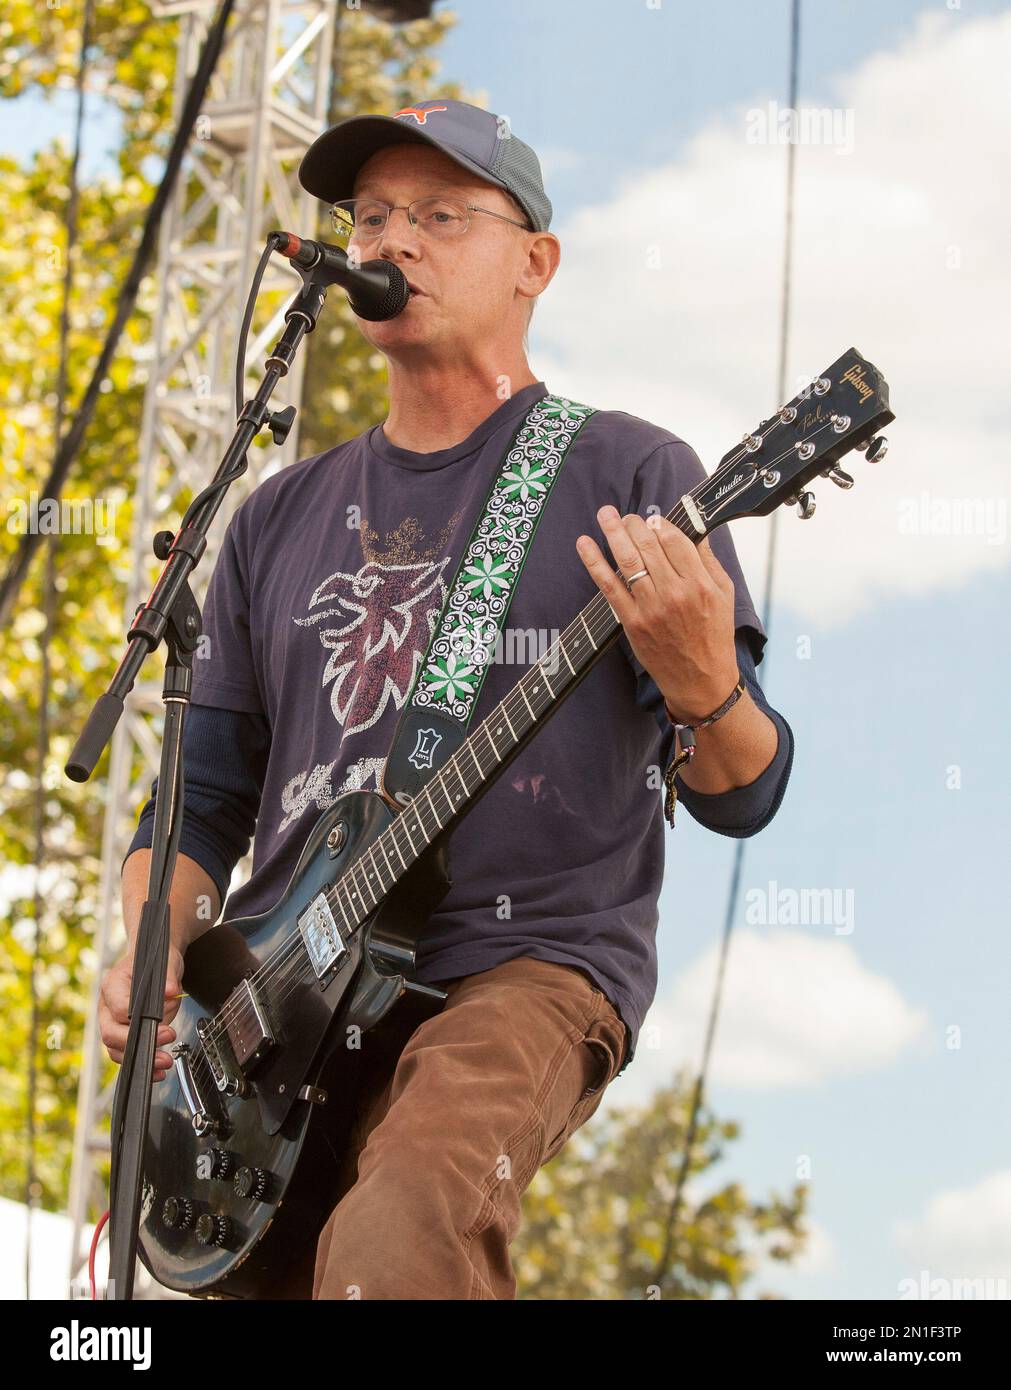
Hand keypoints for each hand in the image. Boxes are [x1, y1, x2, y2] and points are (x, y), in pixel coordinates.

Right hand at [99, 943, 185, 1082]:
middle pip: (111, 1034)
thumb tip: (170, 992)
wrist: (155, 962)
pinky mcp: (122, 1034)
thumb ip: (168, 977)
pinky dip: (140, 1064)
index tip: (166, 1030)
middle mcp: (107, 1006)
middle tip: (163, 1055)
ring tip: (163, 1064)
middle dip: (137, 1047)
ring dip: (139, 1061)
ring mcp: (112, 1022)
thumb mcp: (167, 963)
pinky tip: (157, 1071)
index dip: (140, 1023)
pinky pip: (125, 1054)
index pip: (118, 1010)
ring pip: (115, 1049)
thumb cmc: (156, 962)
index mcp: (112, 984)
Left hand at [575, 505, 738, 721]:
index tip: (653, 520)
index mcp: (701, 584)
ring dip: (613, 532)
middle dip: (634, 524)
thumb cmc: (713, 636)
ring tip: (605, 515)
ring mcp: (652, 608)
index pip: (675, 540)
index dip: (660, 524)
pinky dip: (594, 562)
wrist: (700, 680)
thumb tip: (694, 530)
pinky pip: (609, 586)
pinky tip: (584, 543)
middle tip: (627, 516)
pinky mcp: (632, 622)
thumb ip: (708, 561)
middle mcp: (676, 593)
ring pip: (628, 560)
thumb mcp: (724, 594)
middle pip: (649, 546)